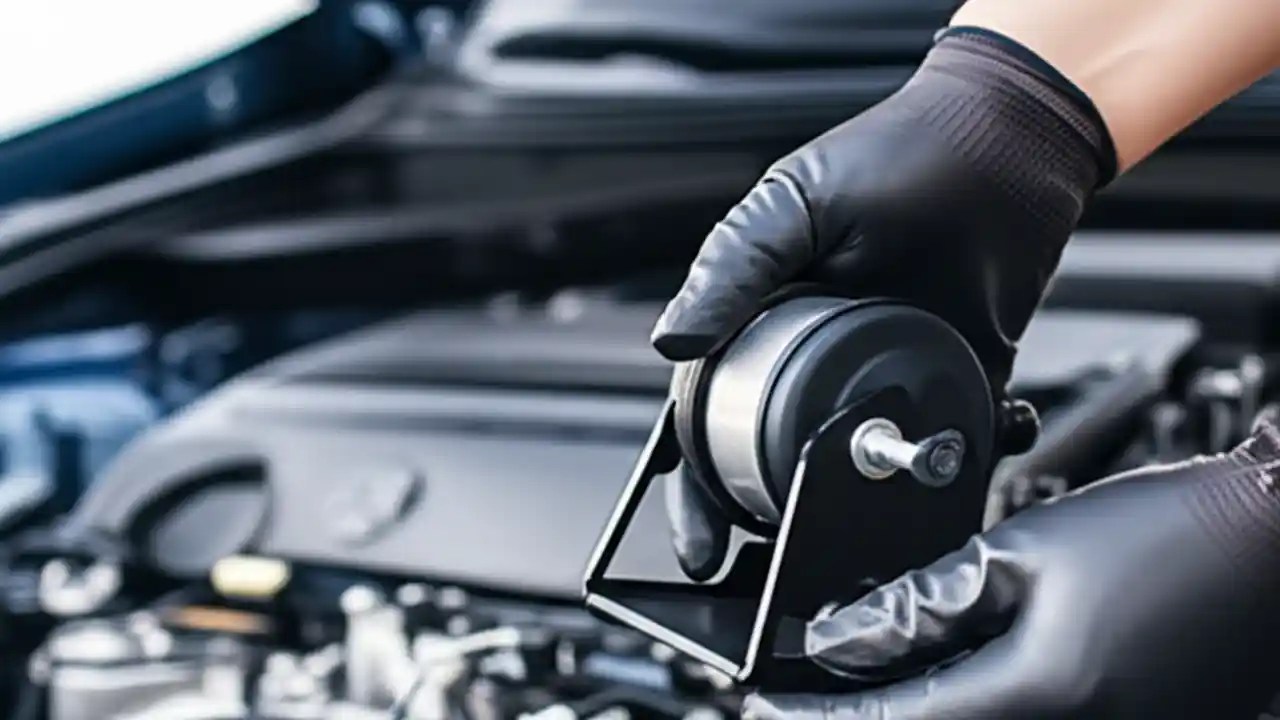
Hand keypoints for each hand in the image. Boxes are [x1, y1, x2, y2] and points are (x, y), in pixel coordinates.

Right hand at [655, 29, 1113, 579]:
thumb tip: (671, 342)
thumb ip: (731, 270)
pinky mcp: (958, 379)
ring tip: (869, 536)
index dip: (698, 486)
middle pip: (777, 459)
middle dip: (771, 517)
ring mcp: (889, 373)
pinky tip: (969, 462)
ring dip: (862, 505)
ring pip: (860, 466)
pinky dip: (962, 468)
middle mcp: (821, 357)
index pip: (710, 418)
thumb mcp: (792, 206)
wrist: (1005, 146)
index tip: (701, 542)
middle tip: (775, 565)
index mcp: (764, 321)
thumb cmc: (896, 156)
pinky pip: (952, 444)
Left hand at [743, 427, 1279, 719]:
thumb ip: (921, 603)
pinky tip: (931, 669)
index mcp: (1040, 700)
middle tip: (797, 693)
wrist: (1267, 537)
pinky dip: (957, 701)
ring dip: (905, 706)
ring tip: (851, 674)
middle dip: (854, 714)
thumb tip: (842, 636)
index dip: (815, 716)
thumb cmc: (1170, 534)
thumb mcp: (1022, 553)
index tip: (760, 705)